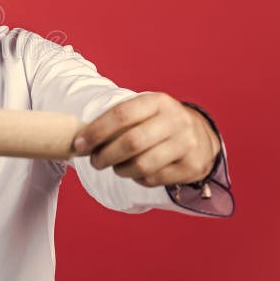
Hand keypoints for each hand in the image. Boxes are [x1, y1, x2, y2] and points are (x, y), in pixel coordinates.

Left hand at [71, 92, 220, 186]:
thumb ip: (116, 121)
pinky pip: (154, 179)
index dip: (96, 131)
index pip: (121, 115)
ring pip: (142, 165)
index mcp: (157, 101)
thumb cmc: (158, 123)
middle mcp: (176, 120)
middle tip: (94, 161)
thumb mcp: (143, 111)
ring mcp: (187, 144)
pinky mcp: (192, 167)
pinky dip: (138, 178)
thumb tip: (80, 140)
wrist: (200, 135)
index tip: (79, 144)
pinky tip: (136, 172)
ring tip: (115, 167)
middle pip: (131, 142)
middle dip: (105, 155)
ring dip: (120, 170)